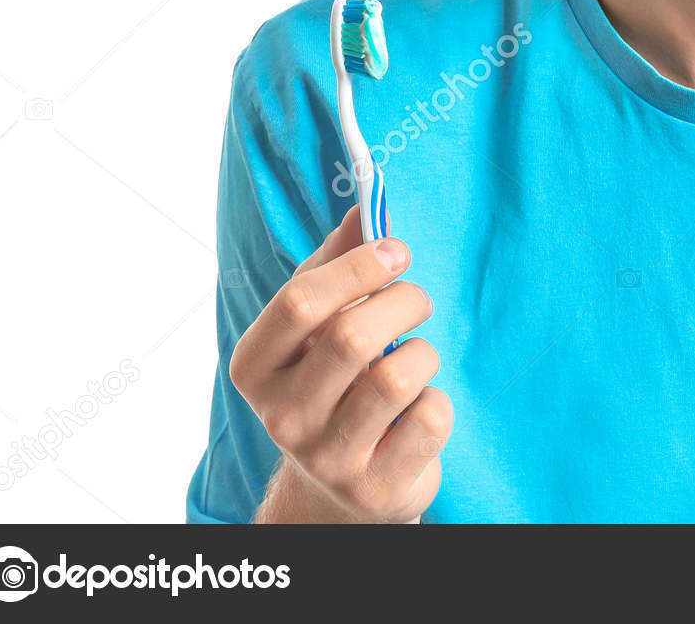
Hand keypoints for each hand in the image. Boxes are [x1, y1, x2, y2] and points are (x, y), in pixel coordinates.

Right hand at [229, 205, 450, 522]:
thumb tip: (363, 206)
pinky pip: (431, 418)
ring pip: (397, 377)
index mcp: (255, 365)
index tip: (397, 251)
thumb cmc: (332, 382)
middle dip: (403, 303)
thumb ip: (335, 265)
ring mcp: (327, 458)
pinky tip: (420, 407)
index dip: (358, 266)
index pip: (300, 302)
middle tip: (417, 301)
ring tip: (416, 357)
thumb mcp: (319, 326)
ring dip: (423, 352)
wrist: (341, 488)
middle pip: (353, 337)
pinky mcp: (376, 488)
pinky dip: (439, 400)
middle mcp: (282, 416)